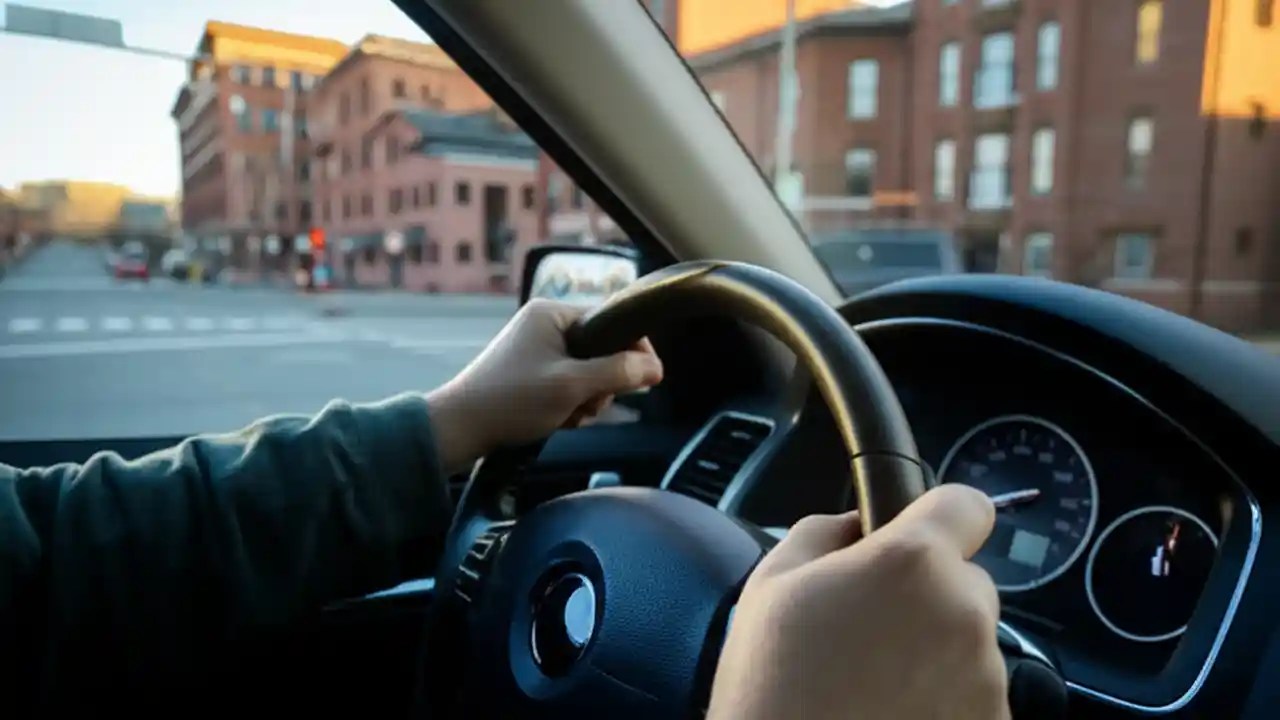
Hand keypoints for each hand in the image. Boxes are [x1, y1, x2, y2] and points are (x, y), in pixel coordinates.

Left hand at [426, 299, 662, 472]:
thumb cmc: (512, 401)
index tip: (648, 379)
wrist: (460, 429)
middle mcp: (545, 324)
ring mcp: (537, 348)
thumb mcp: (571, 386)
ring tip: (567, 415)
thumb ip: (617, 373)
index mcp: (552, 313)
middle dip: (601, 384)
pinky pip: (569, 383)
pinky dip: (570, 403)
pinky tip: (557, 419)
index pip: (611, 322)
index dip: (633, 350)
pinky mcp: (532, 372)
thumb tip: (657, 368)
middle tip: (585, 404)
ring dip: (586, 398)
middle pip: (602, 350)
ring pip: (588, 372)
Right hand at [707, 485, 1007, 719]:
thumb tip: (854, 525)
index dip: (940, 517)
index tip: (919, 536)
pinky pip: (975, 693)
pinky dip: (944, 699)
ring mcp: (985, 677)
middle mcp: (963, 613)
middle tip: (870, 630)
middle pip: (966, 581)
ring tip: (874, 681)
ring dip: (936, 652)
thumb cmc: (772, 686)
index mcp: (911, 562)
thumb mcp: (772, 584)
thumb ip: (825, 532)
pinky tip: (892, 709)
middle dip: (928, 596)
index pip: (967, 505)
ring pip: (970, 641)